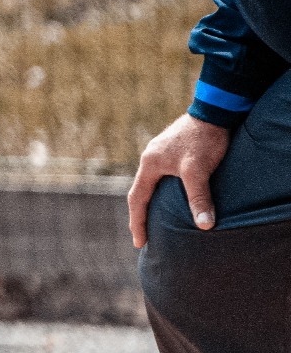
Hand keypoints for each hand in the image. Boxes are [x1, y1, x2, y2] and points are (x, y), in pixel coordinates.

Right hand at [127, 113, 231, 247]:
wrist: (215, 109)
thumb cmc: (204, 140)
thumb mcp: (199, 171)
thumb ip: (199, 198)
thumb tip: (204, 226)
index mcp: (149, 164)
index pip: (137, 200)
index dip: (137, 223)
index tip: (139, 243)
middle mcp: (150, 157)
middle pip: (140, 191)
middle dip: (141, 215)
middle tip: (144, 235)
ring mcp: (161, 151)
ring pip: (151, 182)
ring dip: (152, 201)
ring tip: (157, 218)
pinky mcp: (174, 147)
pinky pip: (162, 174)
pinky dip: (163, 189)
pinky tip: (172, 194)